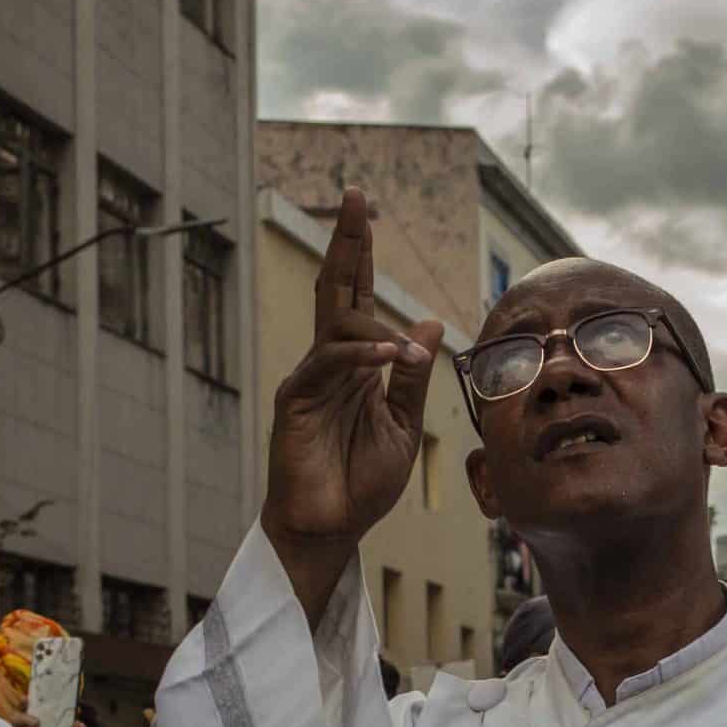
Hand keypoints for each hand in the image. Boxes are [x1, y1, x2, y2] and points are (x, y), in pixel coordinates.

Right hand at [260, 187, 444, 622]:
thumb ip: (411, 375)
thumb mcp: (402, 424)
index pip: (359, 296)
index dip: (362, 253)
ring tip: (405, 352)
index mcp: (356, 365)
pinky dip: (361, 354)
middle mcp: (330, 363)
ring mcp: (310, 378)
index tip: (366, 210)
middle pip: (336, 288)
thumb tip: (429, 322)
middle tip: (356, 197)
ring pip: (336, 322)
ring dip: (375, 322)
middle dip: (348, 243)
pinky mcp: (296, 400)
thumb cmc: (362, 484)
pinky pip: (330, 362)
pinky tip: (388, 355)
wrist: (330, 529)